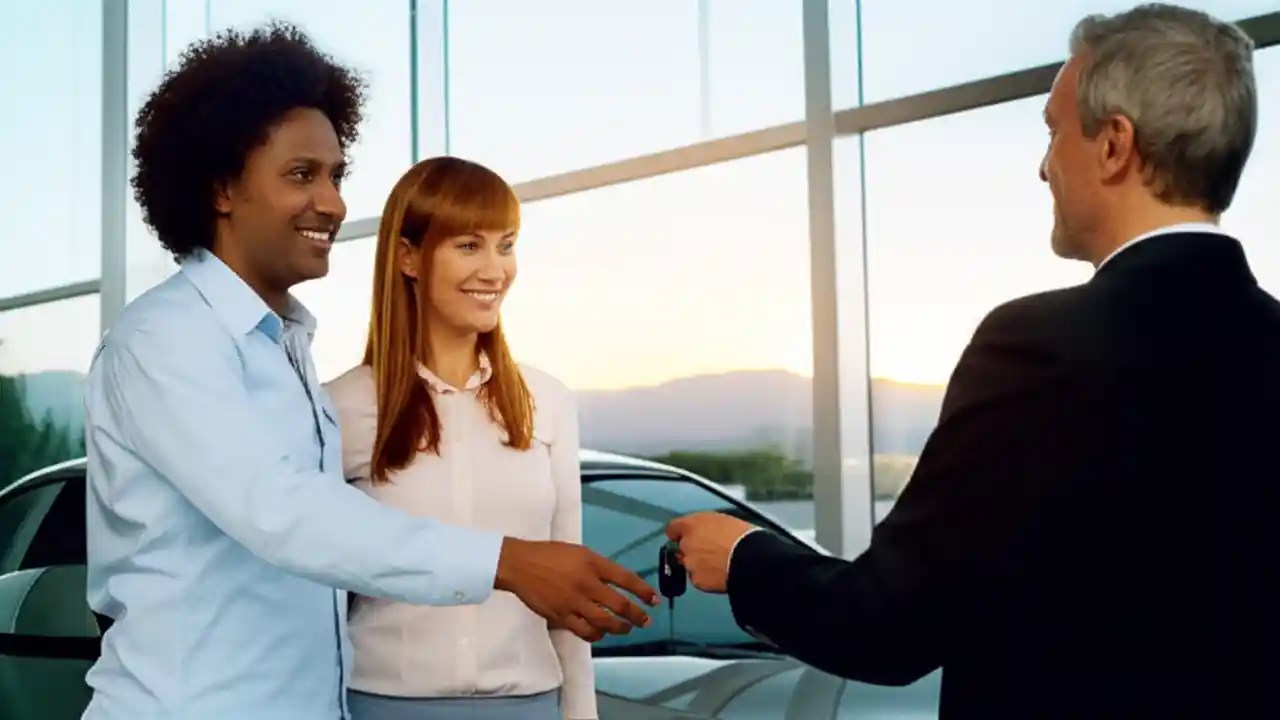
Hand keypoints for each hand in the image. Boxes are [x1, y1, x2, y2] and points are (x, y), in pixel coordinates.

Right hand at [495, 538, 659, 641]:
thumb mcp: (579, 552)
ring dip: (619, 628)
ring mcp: (574, 602)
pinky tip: (601, 634)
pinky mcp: (561, 616)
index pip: (625, 579)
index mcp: (592, 563)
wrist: (520, 564)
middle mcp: (586, 583)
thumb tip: (615, 583)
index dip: (643, 591)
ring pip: (604, 622)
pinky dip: (596, 635)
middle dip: (636, 615)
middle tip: (644, 621)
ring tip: (625, 628)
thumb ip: (598, 567)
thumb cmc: (549, 554)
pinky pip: (584, 631)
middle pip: (619, 605)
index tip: (654, 600)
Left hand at [665, 512, 757, 592]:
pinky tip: (719, 575)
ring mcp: (689, 564)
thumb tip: (703, 531)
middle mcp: (685, 544)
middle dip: (692, 549)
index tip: (685, 536)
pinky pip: (698, 578)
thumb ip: (705, 526)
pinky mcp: (696, 581)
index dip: (678, 533)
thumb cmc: (741, 535)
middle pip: (681, 547)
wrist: (750, 560)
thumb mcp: (722, 520)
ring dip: (698, 564)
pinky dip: (706, 577)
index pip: (672, 528)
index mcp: (691, 525)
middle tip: (709, 552)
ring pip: (689, 564)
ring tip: (718, 565)